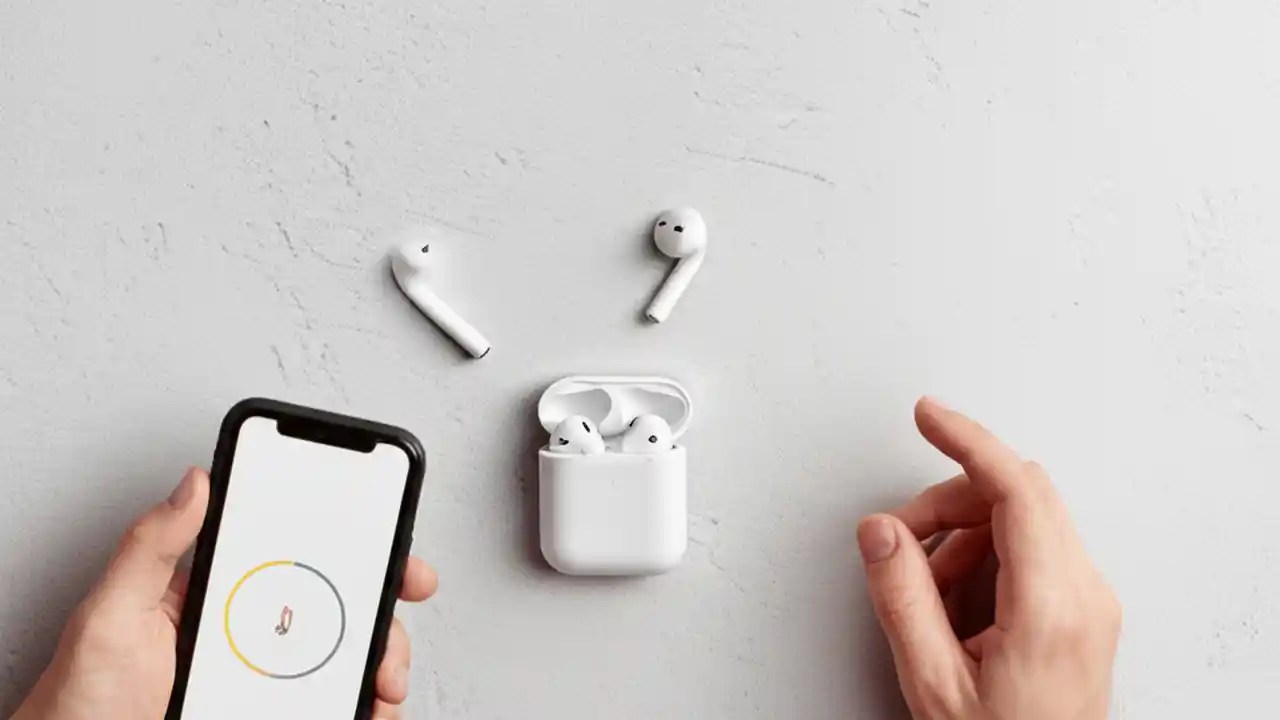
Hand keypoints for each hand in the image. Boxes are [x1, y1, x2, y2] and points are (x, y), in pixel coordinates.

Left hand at [13, 468, 437, 719]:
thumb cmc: (82, 702)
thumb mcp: (110, 613)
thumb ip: (151, 547)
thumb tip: (193, 483)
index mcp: (218, 593)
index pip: (293, 554)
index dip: (349, 540)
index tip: (384, 537)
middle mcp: (249, 633)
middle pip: (338, 604)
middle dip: (386, 597)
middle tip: (407, 596)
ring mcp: (266, 680)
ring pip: (348, 657)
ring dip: (385, 658)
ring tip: (381, 678)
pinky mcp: (278, 712)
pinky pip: (337, 705)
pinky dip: (367, 706)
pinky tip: (370, 708)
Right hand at [858, 398, 1120, 719]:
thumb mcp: (932, 681)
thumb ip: (902, 597)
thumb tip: (881, 530)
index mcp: (1052, 607)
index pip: (1015, 489)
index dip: (967, 440)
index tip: (929, 416)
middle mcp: (1084, 595)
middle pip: (1017, 495)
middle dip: (948, 501)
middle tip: (899, 537)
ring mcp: (1089, 601)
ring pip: (1021, 519)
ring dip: (962, 534)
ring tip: (927, 593)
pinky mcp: (1082, 610)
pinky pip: (1030, 549)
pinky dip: (983, 556)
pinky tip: (953, 602)